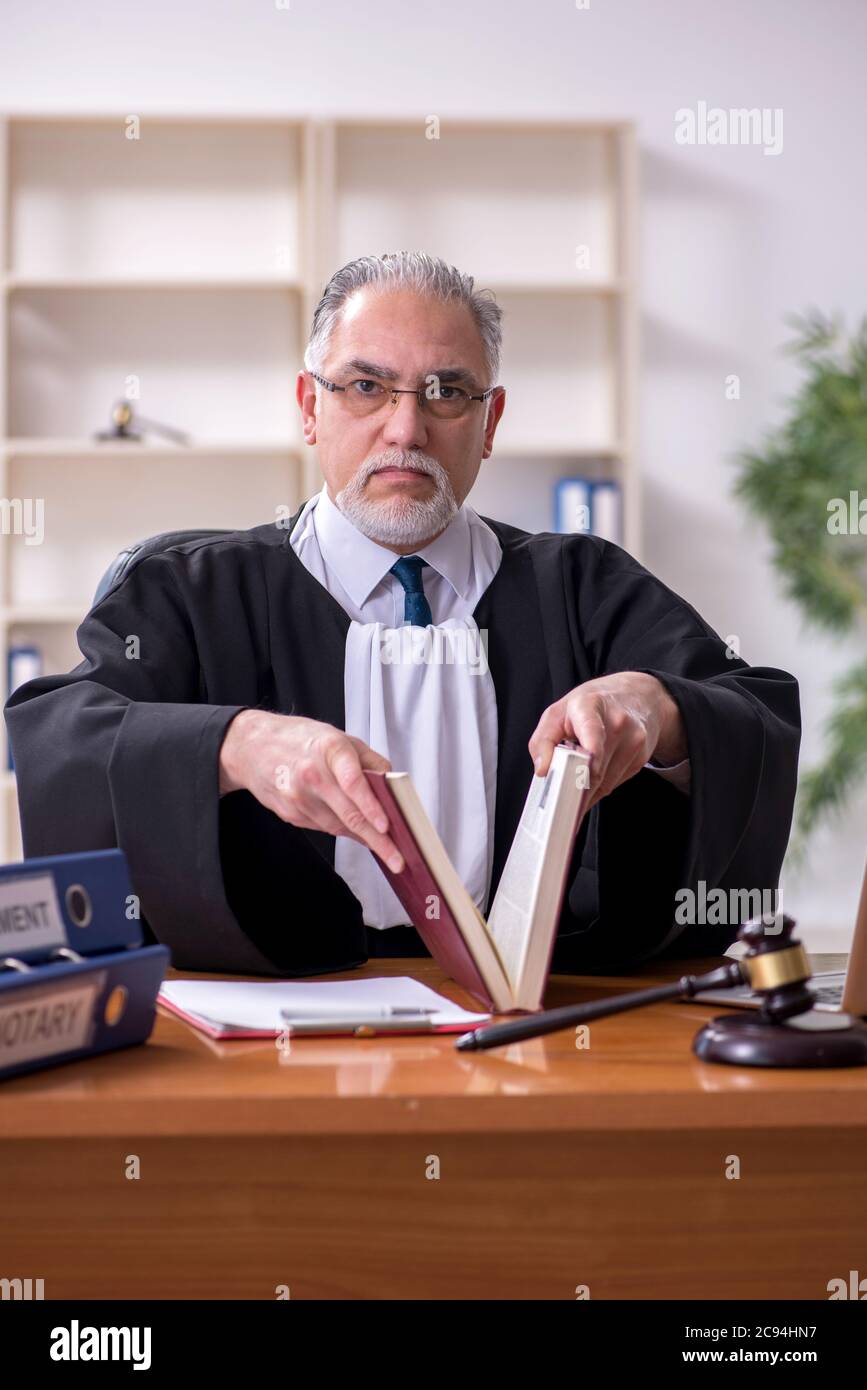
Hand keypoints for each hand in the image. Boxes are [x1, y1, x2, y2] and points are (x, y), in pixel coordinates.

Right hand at [219, 710, 404, 871]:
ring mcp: (298, 797)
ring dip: (363, 837)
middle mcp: (312, 774)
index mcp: (329, 749)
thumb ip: (369, 761)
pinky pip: (324, 828)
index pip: (353, 782)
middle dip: (377, 841)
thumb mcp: (339, 737)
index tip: (387, 826)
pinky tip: (354, 829)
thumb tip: (392, 787)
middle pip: (349, 814)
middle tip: (397, 859)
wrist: (251, 747)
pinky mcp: (290, 814)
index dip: (371, 806)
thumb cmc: (299, 739)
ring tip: (383, 845)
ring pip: (338, 827)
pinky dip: (342, 830)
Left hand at [527, 672, 686, 810]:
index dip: (588, 756)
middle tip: (555, 809)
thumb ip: (543, 740)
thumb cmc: (592, 704)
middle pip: (594, 770)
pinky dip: (597, 789)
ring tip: (568, 793)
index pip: (591, 731)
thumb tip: (543, 771)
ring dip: (583, 795)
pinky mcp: (641, 758)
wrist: (636, 695)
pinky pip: (613, 785)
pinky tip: (589, 779)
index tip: (577, 778)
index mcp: (590, 706)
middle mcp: (616, 722)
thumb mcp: (558, 712)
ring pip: (603, 784)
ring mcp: (633, 741)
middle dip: (572, 792)